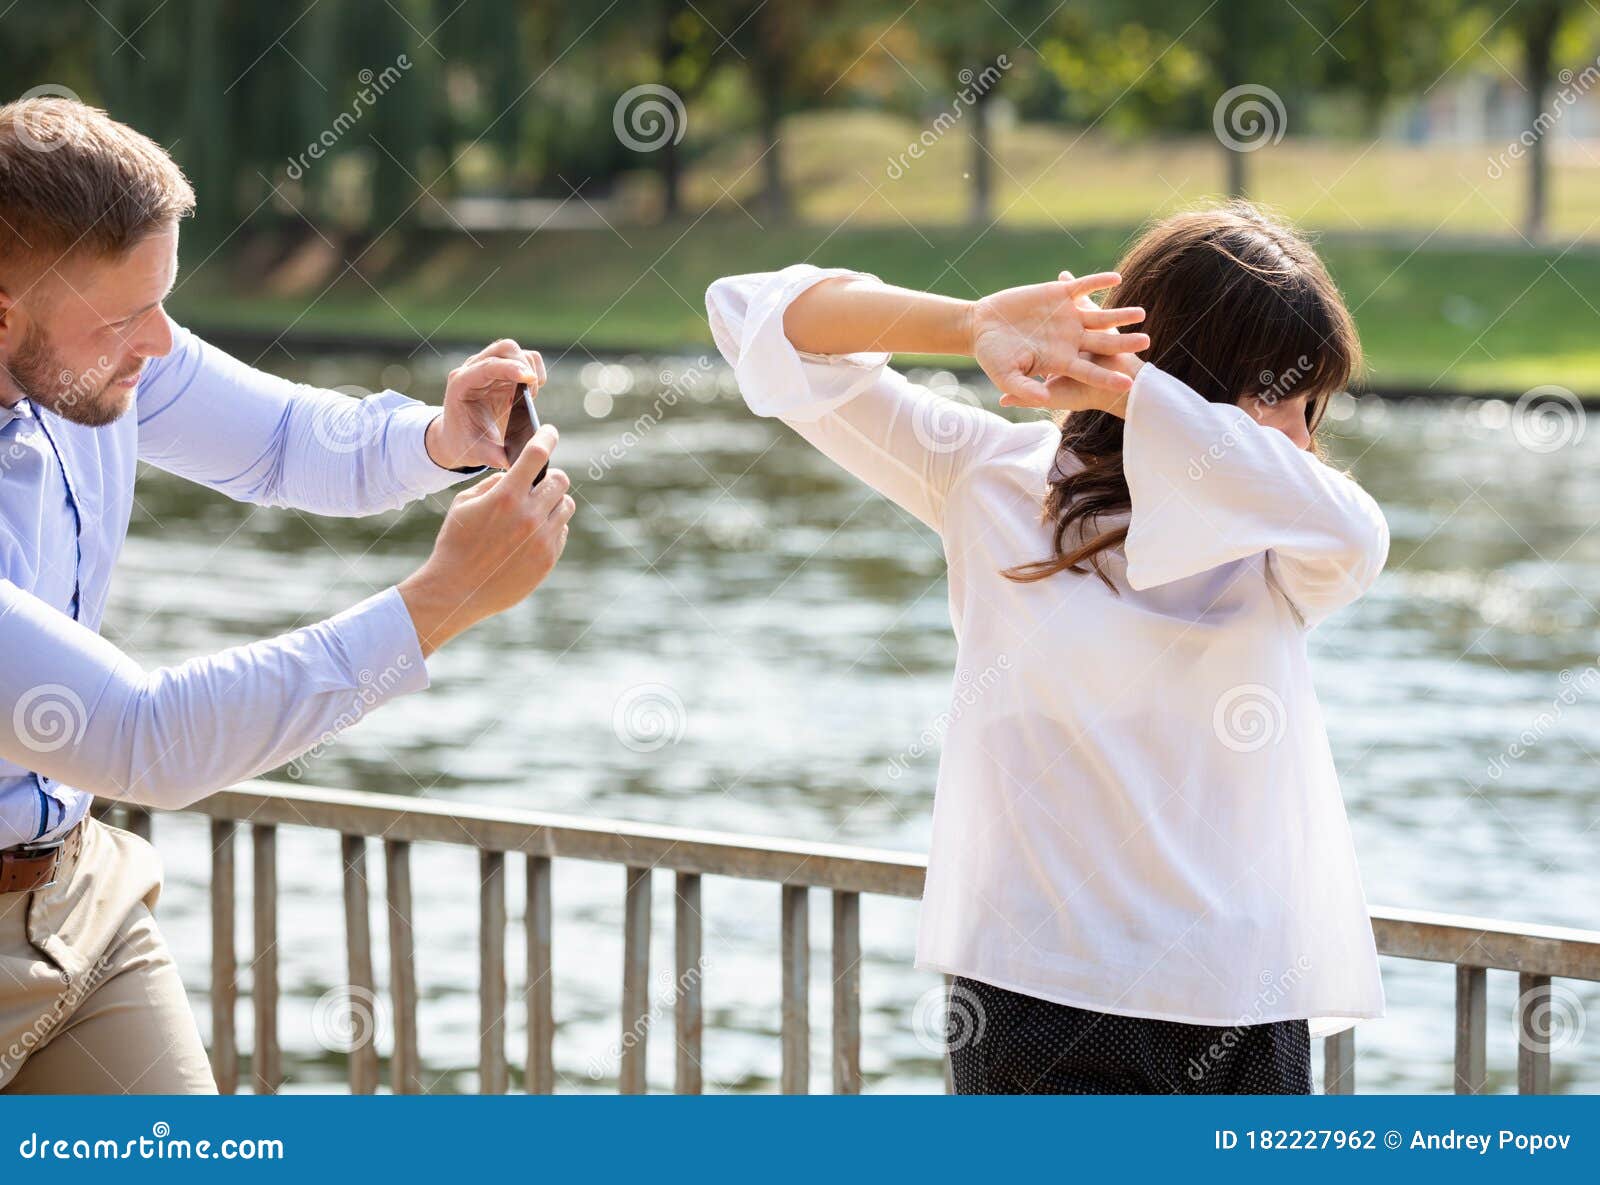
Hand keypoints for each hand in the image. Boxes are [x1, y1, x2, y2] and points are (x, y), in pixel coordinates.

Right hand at [398, 424, 573, 656]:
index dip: (546, 437)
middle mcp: (529, 516)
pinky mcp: (548, 559)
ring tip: (536, 509)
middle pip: (560, 480)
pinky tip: (531, 534)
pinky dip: (551, 527)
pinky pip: (561, 531)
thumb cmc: (456, 542)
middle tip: (541, 481)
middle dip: (550, 476)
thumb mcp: (465, 504)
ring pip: (565, 506)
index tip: (549, 432)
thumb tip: (516, 473)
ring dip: (554, 502)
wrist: (457, 590)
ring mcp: (541, 539)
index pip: (537, 455)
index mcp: (506, 496)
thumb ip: (494, 483)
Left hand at [425, 339, 547, 469]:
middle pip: (504, 349)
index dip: (510, 369)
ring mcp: (488, 367)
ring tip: (529, 395)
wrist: (459, 436)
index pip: (488, 366)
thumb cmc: (465, 443)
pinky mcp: (503, 371)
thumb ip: (491, 455)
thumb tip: (510, 461)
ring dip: (529, 368)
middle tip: (531, 393)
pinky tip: (530, 391)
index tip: (530, 380)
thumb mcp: (475, 452)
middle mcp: (473, 370)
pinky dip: (534, 371)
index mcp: (461, 384)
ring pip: (515, 351)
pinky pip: (524, 360)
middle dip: (523, 365)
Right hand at [968, 272, 1147, 405]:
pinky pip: (1083, 287)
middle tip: (1145, 343)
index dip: (1107, 379)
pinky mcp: (1060, 294)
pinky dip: (1098, 283)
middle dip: (1124, 343)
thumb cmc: (993, 357)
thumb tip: (1043, 399)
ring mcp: (1068, 316)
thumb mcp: (1006, 377)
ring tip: (1140, 314)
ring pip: (1101, 316)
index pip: (1090, 372)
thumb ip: (1025, 389)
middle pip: (1104, 343)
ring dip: (1120, 315)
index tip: (1127, 385)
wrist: (982, 327)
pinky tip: (1115, 279)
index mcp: (1061, 360)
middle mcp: (1070, 339)